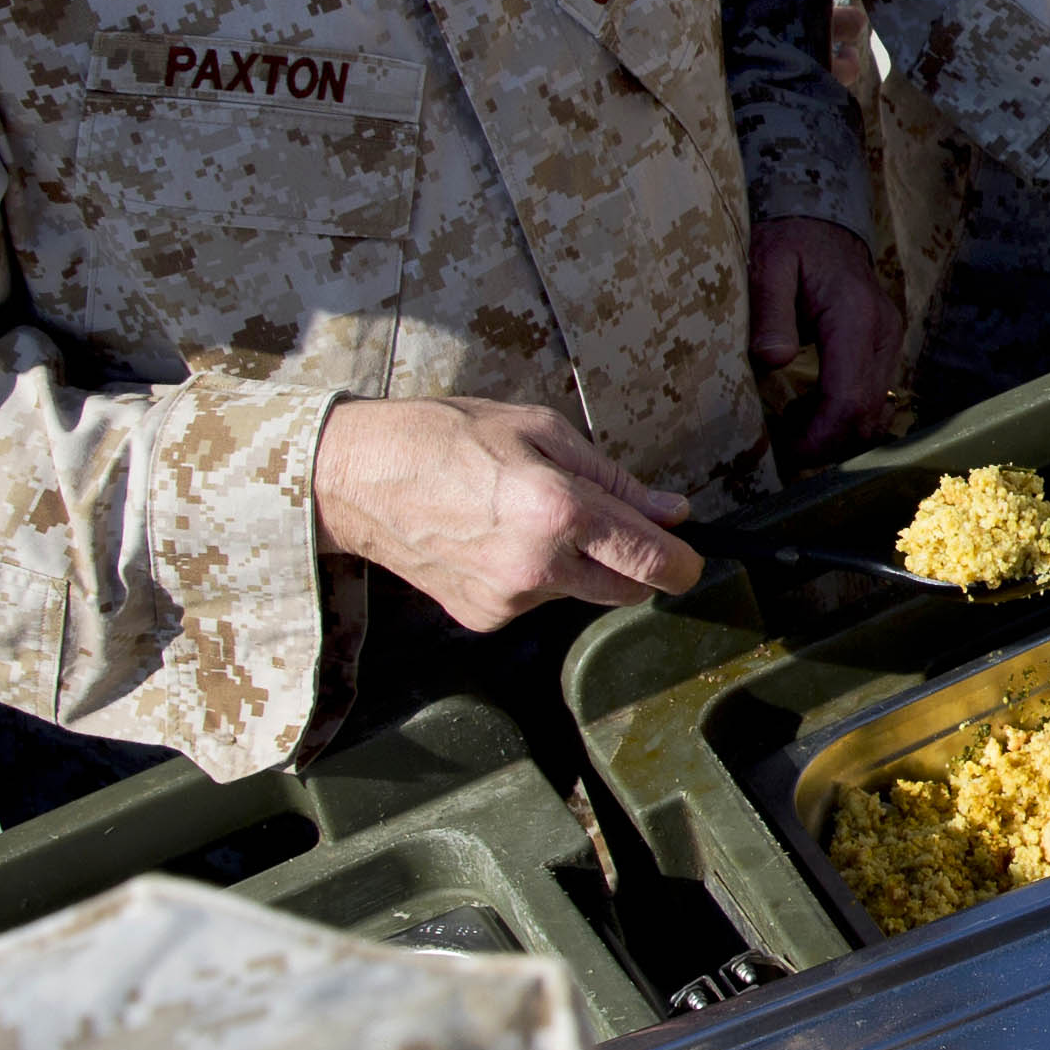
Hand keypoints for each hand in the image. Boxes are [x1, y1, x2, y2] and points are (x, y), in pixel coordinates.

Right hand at [315, 396, 708, 624]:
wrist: (360, 478)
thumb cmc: (446, 437)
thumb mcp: (539, 431)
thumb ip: (613, 478)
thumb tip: (671, 512)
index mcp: (558, 511)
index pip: (649, 560)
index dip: (682, 563)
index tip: (689, 557)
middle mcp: (537, 567)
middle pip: (625, 590)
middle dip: (633, 562)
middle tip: (609, 521)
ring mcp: (508, 599)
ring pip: (578, 593)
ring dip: (577, 564)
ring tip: (528, 515)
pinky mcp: (483, 618)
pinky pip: (535, 601)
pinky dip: (534, 575)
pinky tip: (497, 539)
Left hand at [751, 216, 907, 462]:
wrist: (821, 221)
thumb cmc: (790, 242)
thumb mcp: (768, 265)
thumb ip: (770, 312)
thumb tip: (773, 359)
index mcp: (855, 316)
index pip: (849, 397)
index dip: (821, 435)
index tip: (788, 450)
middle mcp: (882, 333)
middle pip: (868, 414)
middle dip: (827, 442)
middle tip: (783, 445)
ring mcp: (888, 341)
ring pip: (876, 412)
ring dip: (836, 432)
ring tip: (793, 424)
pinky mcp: (884, 348)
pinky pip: (874, 398)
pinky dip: (844, 415)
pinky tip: (810, 407)